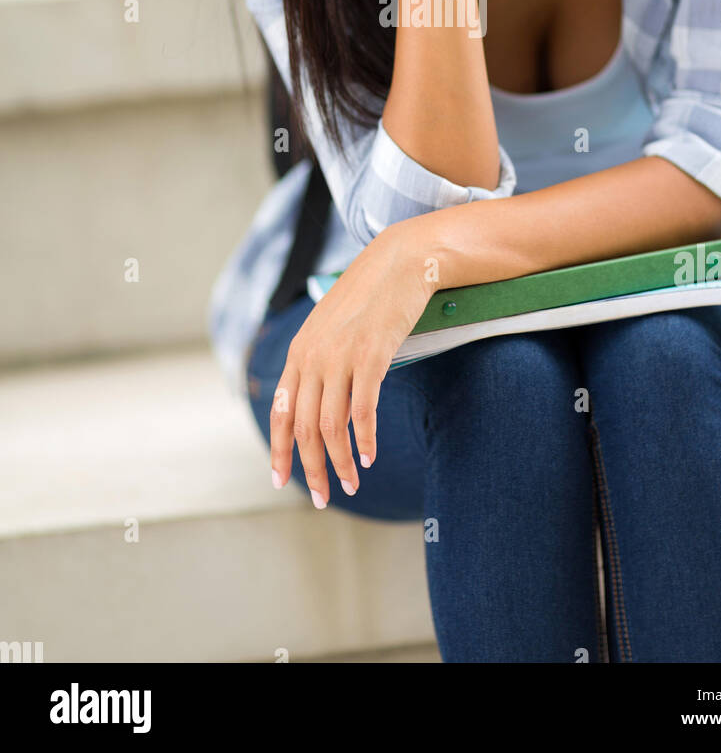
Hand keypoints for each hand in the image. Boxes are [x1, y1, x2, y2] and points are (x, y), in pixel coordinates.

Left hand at [269, 224, 434, 505]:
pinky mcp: (370, 355)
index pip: (282, 411)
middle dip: (311, 469)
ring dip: (340, 462)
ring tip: (352, 484)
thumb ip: (325, 363)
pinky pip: (362, 411)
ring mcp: (340, 356)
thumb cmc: (373, 296)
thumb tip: (331, 408)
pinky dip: (365, 440)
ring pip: (330, 427)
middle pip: (304, 428)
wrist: (401, 261)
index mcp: (300, 350)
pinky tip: (370, 456)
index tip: (281, 481)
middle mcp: (312, 355)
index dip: (279, 450)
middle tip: (323, 498)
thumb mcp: (336, 328)